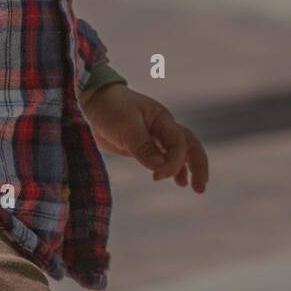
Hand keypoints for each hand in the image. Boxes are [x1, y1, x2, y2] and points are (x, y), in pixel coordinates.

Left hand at [83, 84, 208, 191]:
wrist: (90, 102)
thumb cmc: (109, 109)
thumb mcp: (127, 128)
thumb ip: (144, 148)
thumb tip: (161, 169)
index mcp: (162, 118)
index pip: (179, 143)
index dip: (173, 162)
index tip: (157, 177)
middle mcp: (162, 127)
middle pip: (190, 144)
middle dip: (198, 165)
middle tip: (200, 188)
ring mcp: (153, 136)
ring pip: (180, 151)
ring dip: (189, 167)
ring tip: (194, 187)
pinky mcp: (142, 145)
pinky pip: (164, 157)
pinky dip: (173, 168)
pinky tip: (178, 181)